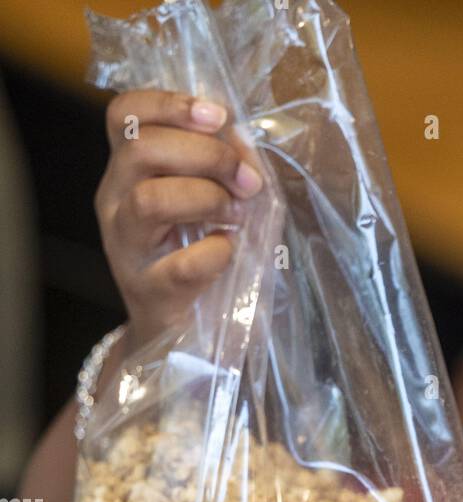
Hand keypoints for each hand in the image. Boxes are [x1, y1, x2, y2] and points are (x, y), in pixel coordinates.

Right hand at [95, 89, 263, 345]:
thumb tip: (245, 142)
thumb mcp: (195, 200)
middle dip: (206, 154)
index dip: (170, 104)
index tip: (219, 116)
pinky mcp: (149, 293)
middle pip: (141, 149)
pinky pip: (182, 265)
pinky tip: (228, 252)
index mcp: (124, 172)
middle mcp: (114, 203)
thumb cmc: (191, 257)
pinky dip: (216, 253)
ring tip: (236, 214)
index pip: (124, 115)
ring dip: (206, 199)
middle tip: (246, 179)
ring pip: (149, 200)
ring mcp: (125, 249)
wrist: (173, 334)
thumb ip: (213, 166)